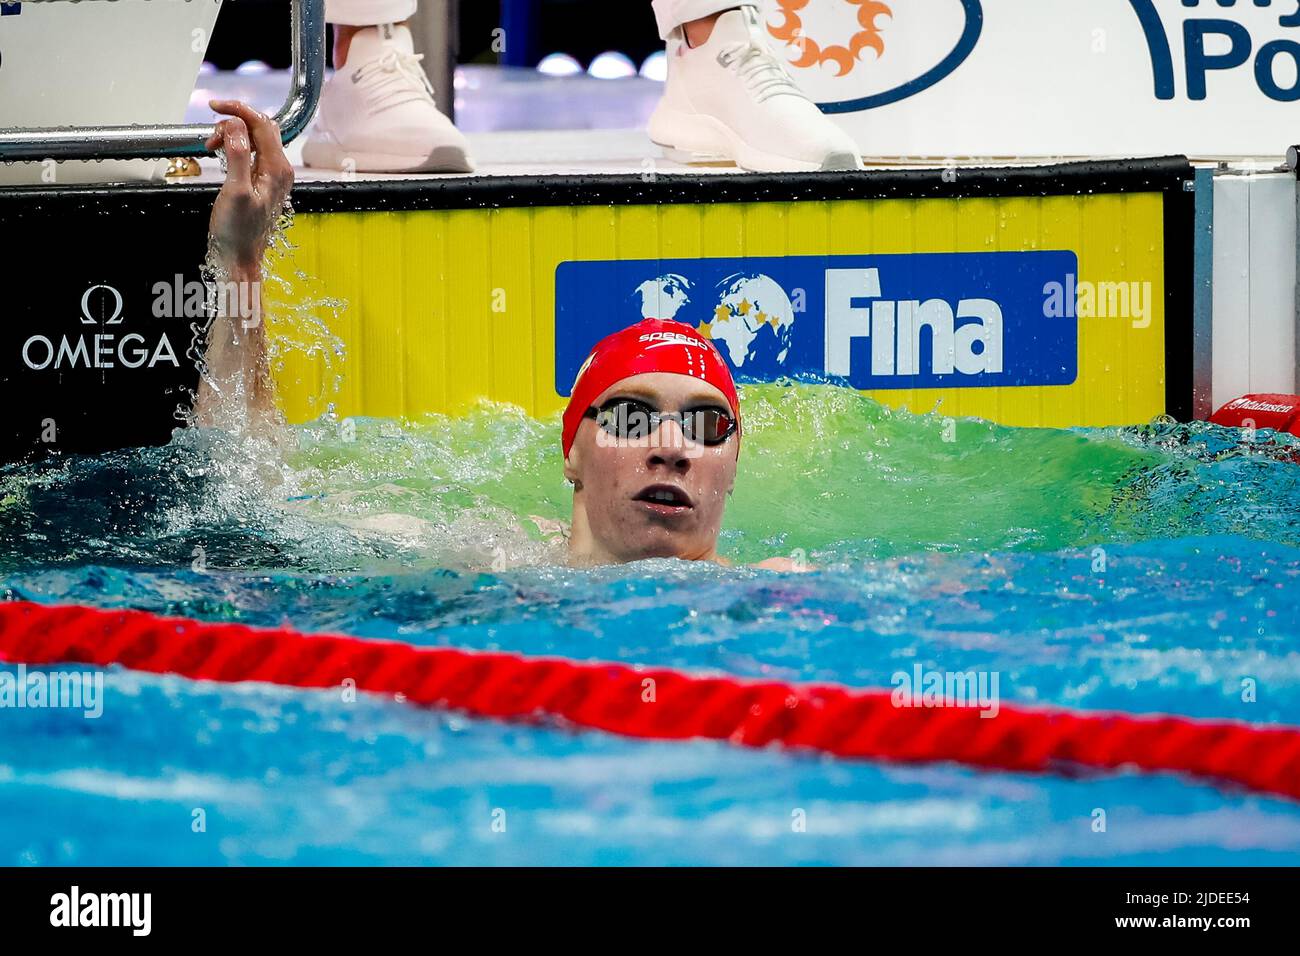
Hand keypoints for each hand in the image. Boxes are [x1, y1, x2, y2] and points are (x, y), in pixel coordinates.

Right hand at [205, 99, 293, 273]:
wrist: (240, 257)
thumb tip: (236, 126)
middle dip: (233, 123)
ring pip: (254, 138)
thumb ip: (237, 155)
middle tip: (211, 137)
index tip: (214, 107)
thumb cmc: (237, 232)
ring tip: (212, 148)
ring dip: (232, 135)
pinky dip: (234, 146)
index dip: (238, 110)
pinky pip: (251, 152)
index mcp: (277, 169)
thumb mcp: (235, 191)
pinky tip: (221, 155)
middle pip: (260, 128)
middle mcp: (279, 170)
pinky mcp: (262, 181)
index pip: (262, 124)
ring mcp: (272, 175)